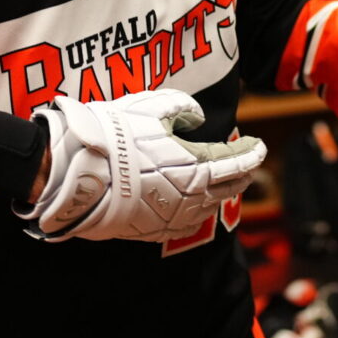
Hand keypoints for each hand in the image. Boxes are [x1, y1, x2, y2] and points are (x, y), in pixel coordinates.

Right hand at [15, 91, 265, 242]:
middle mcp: (192, 197)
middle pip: (229, 189)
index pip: (238, 162)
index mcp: (200, 167)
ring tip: (223, 186)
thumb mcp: (153, 106)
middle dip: (242, 176)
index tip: (260, 145)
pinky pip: (184, 225)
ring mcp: (172, 218)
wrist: (77, 175)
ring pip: (208, 209)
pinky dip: (195, 213)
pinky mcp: (151, 231)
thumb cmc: (117, 135)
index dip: (252, 153)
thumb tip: (196, 118)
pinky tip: (194, 207)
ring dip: (220, 195)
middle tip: (248, 167)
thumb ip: (182, 109)